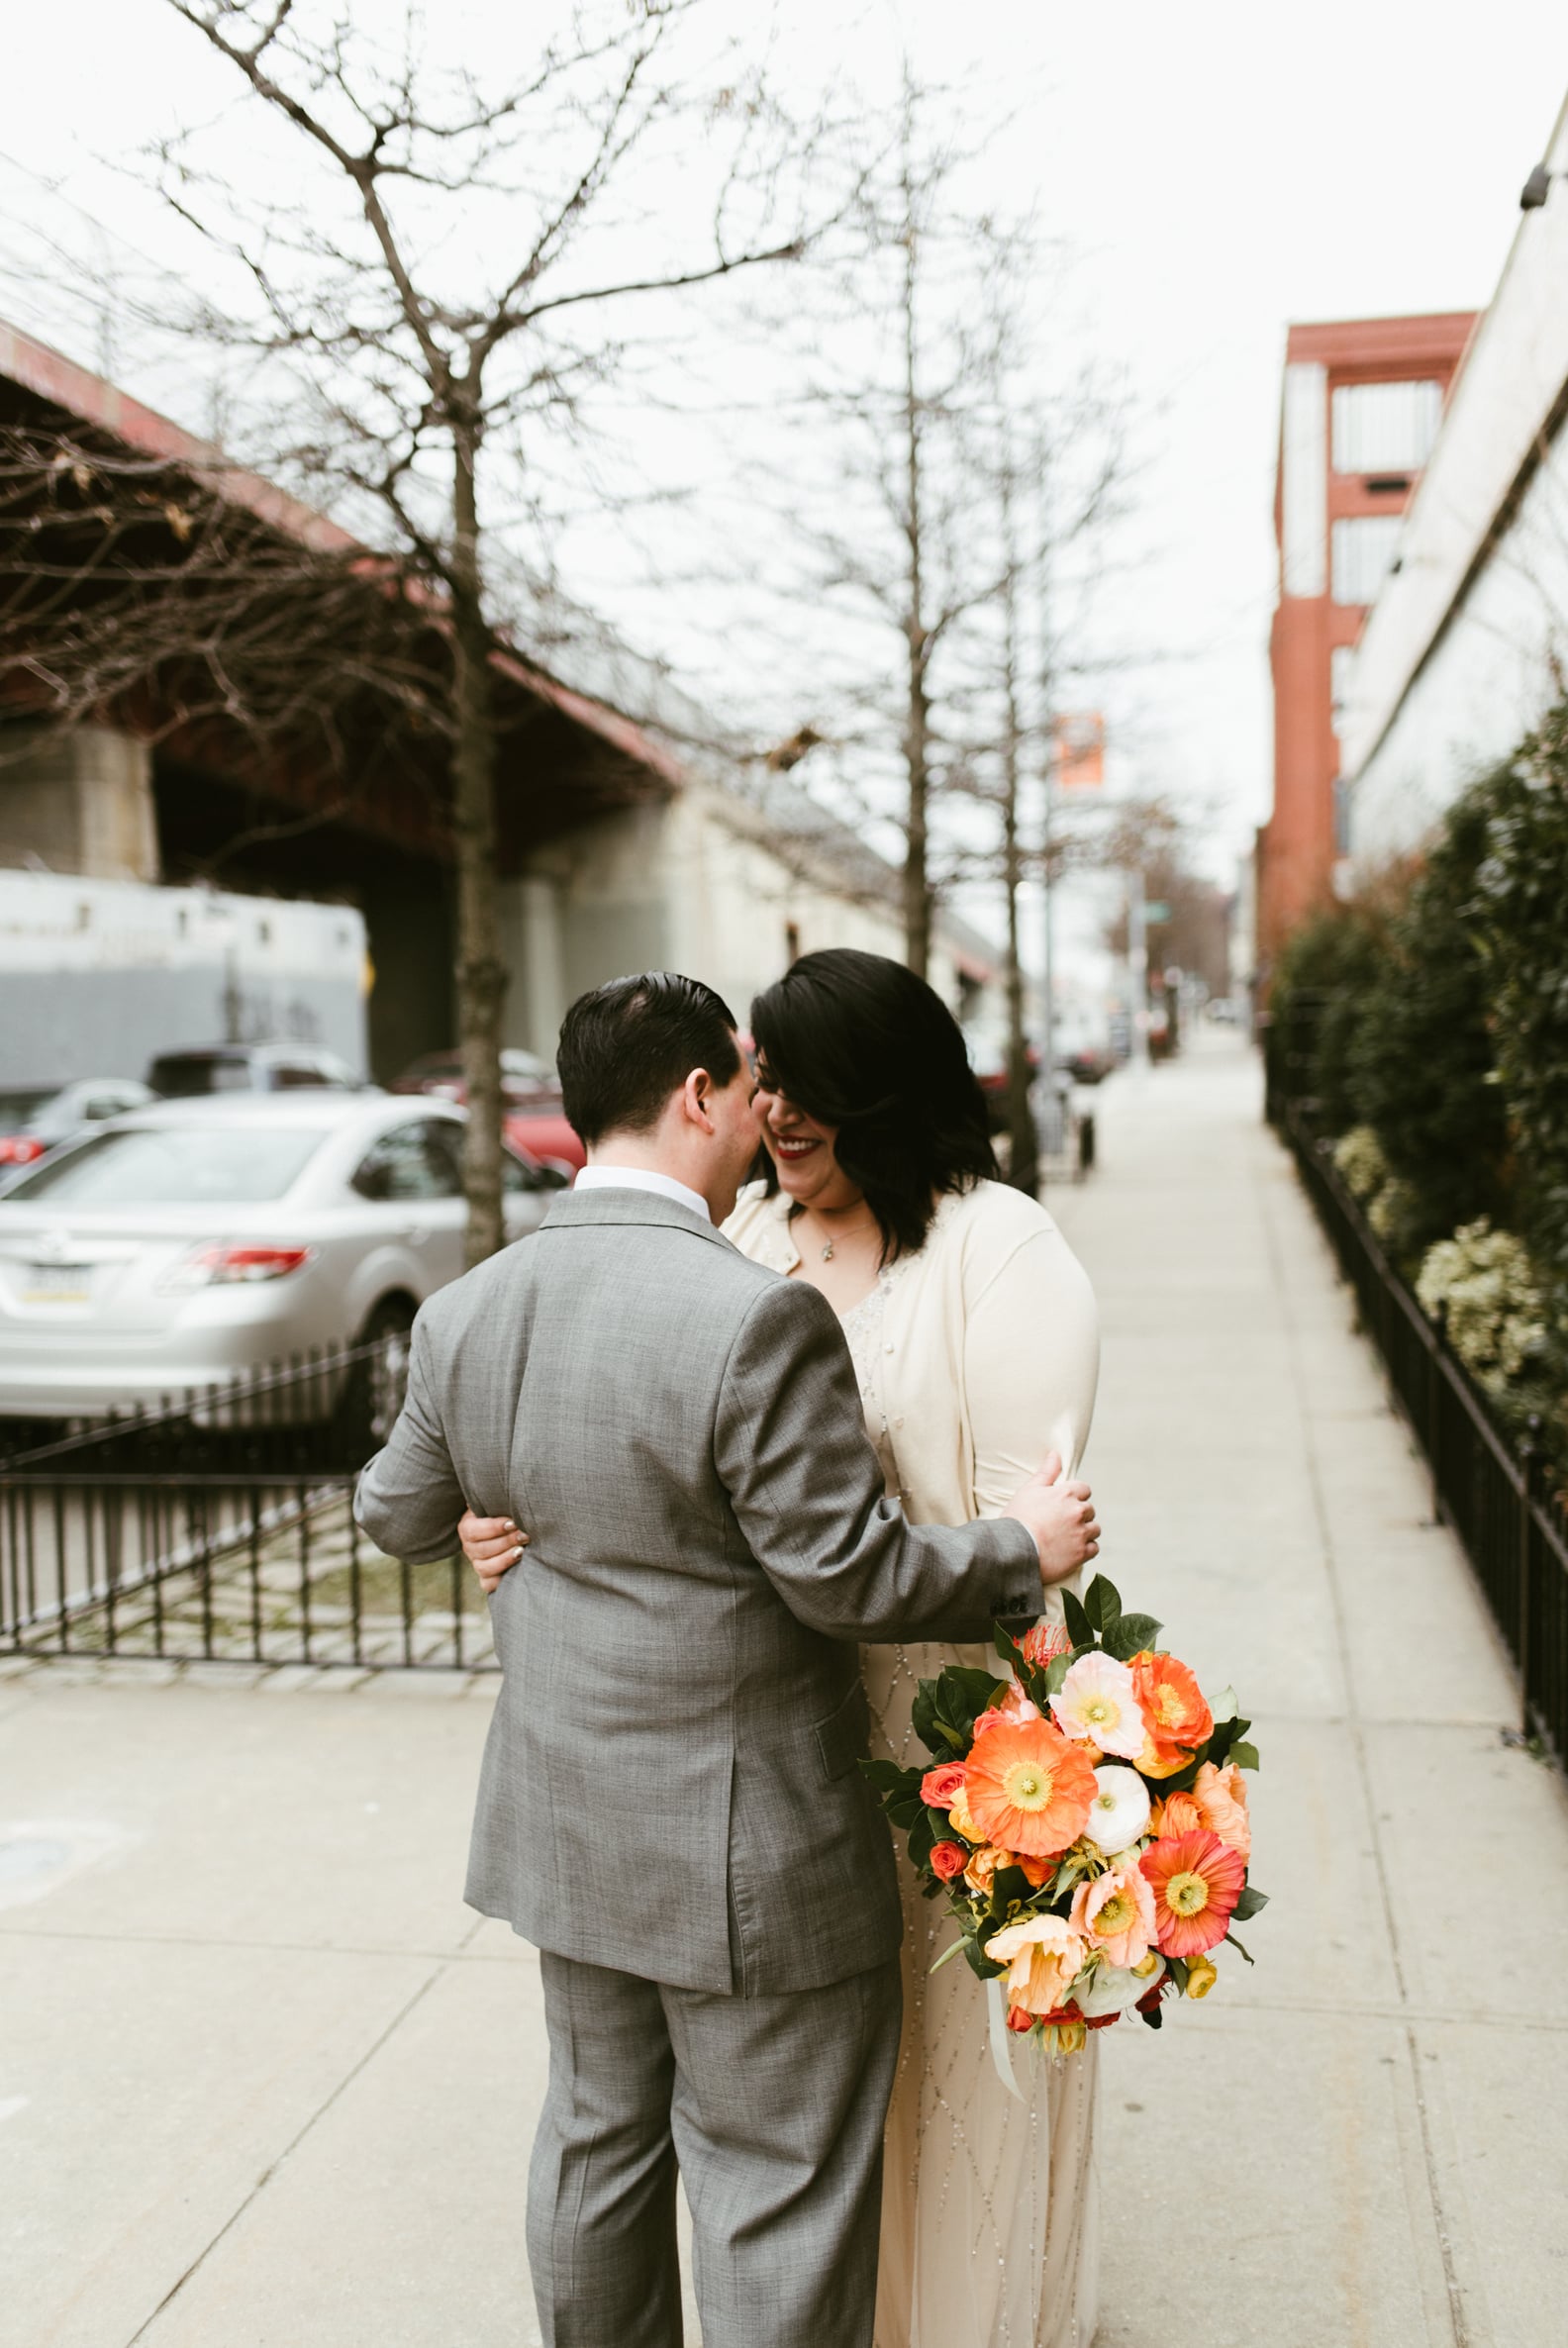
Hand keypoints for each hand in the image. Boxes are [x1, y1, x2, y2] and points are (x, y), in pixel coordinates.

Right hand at [459, 1507, 527, 1594]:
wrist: (514, 1529)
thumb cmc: (505, 1511)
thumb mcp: (497, 1503)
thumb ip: (496, 1499)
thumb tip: (500, 1488)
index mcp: (467, 1527)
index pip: (473, 1531)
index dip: (492, 1528)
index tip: (513, 1522)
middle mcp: (470, 1548)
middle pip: (481, 1550)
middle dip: (505, 1542)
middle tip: (525, 1535)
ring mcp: (478, 1564)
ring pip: (484, 1568)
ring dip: (505, 1560)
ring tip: (522, 1551)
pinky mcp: (488, 1579)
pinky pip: (489, 1585)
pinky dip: (501, 1581)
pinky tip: (517, 1570)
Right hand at [1001, 1450, 1099, 1587]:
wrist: (1014, 1551)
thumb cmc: (1018, 1519)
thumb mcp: (1028, 1490)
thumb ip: (1046, 1472)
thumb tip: (1055, 1454)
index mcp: (1066, 1494)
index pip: (1084, 1489)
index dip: (1074, 1496)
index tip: (1063, 1505)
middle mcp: (1078, 1511)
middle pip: (1089, 1510)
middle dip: (1079, 1515)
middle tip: (1062, 1523)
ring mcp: (1081, 1533)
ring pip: (1094, 1529)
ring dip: (1085, 1532)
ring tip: (1067, 1538)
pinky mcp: (1082, 1553)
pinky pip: (1094, 1548)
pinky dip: (1085, 1549)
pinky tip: (1071, 1550)